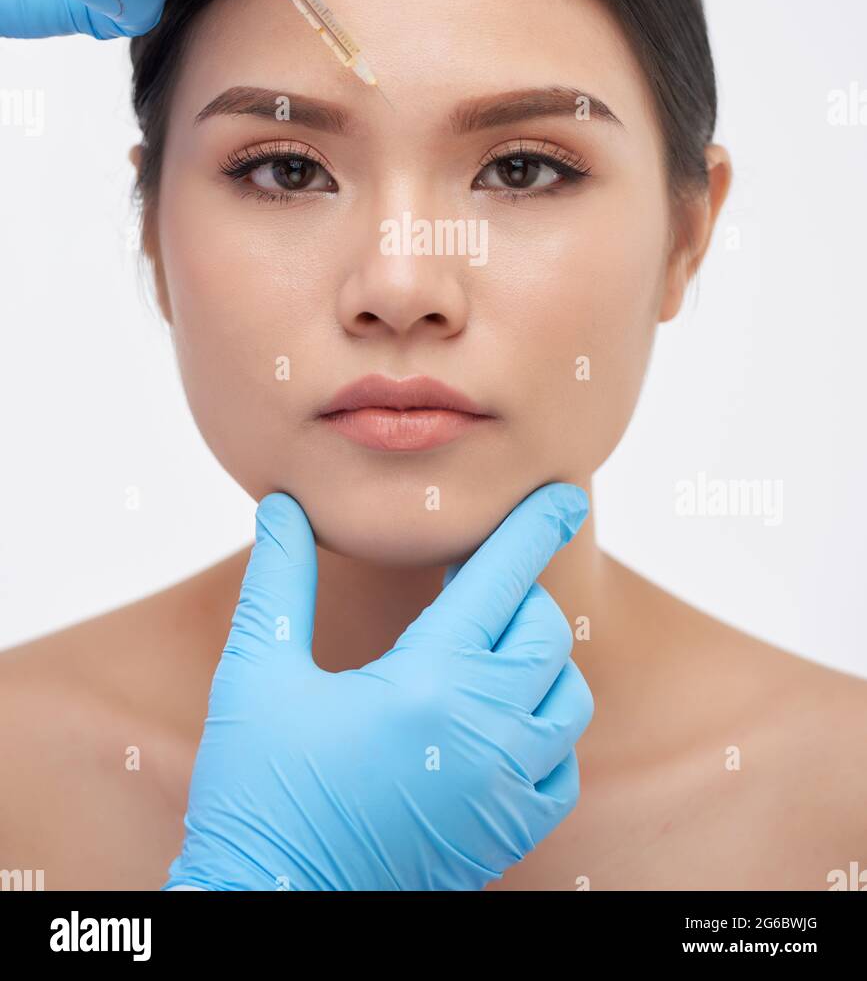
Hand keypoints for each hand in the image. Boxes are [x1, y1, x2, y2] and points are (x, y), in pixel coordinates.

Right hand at [163, 481, 592, 890]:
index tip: (565, 494)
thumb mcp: (256, 676)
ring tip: (483, 655)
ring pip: (567, 697)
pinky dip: (545, 734)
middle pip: (544, 630)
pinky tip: (498, 725)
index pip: (501, 578)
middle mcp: (482, 732)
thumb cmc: (258, 792)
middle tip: (466, 591)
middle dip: (515, 595)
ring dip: (535, 662)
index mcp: (426, 681)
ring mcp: (502, 789)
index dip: (535, 525)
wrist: (269, 908)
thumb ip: (279, 582)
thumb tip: (284, 507)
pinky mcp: (505, 835)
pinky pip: (563, 768)